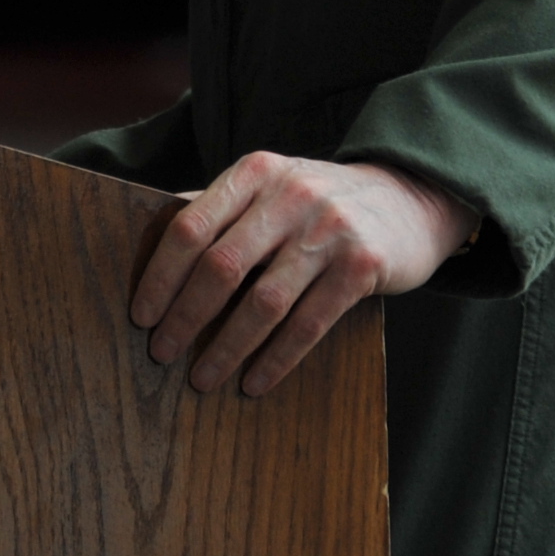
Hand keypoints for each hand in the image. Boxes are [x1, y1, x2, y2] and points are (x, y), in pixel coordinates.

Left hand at [129, 153, 480, 398]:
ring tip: (202, 379)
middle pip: (220, 267)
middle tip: (162, 354)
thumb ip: (224, 209)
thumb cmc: (324, 202)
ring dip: (226, 349)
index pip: (190, 226)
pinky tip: (255, 382)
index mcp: (257, 173)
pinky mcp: (362, 265)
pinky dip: (276, 359)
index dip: (160, 276)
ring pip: (263, 302)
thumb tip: (154, 243)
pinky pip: (309, 323)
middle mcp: (290, 195)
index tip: (141, 315)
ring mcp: (330, 229)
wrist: (413, 198)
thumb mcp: (274, 187)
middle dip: (184, 318)